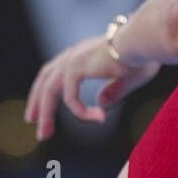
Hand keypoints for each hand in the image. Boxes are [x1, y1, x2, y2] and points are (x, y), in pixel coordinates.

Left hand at [24, 34, 161, 140]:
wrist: (145, 42)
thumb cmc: (143, 56)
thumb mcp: (128, 78)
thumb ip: (114, 91)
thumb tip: (101, 105)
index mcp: (83, 54)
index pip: (55, 72)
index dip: (46, 90)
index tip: (40, 107)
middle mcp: (74, 54)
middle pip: (46, 80)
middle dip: (38, 103)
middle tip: (32, 122)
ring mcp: (73, 60)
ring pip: (51, 92)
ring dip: (46, 115)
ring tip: (44, 135)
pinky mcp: (76, 68)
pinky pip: (70, 98)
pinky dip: (80, 112)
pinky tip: (98, 118)